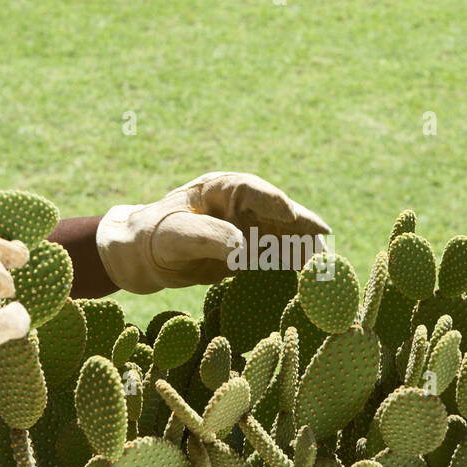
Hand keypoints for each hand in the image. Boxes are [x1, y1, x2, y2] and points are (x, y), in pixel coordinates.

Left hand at [95, 171, 330, 293]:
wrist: (142, 256)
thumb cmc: (154, 236)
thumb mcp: (176, 235)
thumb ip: (207, 236)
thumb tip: (241, 247)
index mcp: (223, 189)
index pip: (255, 191)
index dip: (276, 204)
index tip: (293, 217)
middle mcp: (241, 206)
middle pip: (278, 213)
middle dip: (301, 228)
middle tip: (323, 243)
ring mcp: (248, 227)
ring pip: (283, 235)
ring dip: (303, 248)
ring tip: (324, 265)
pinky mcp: (249, 250)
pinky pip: (276, 255)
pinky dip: (292, 264)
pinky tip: (308, 277)